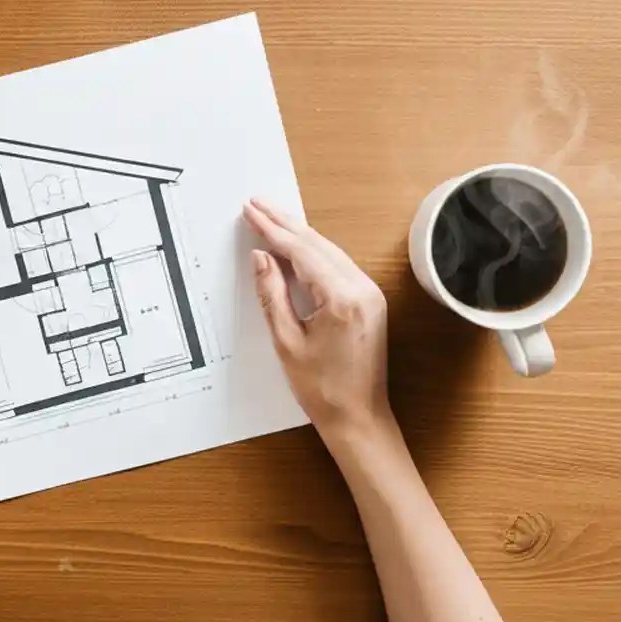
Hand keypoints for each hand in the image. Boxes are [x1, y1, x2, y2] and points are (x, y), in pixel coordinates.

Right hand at [242, 199, 390, 443]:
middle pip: (318, 244)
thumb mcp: (286, 341)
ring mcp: (369, 293)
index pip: (301, 252)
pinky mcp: (369, 301)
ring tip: (272, 218)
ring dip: (299, 234)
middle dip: (285, 223)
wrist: (358, 417)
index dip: (272, 230)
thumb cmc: (322, 388)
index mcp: (342, 298)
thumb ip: (272, 294)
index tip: (251, 212)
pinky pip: (338, 265)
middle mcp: (361, 289)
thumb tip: (260, 258)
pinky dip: (314, 252)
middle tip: (257, 205)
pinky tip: (296, 246)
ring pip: (329, 251)